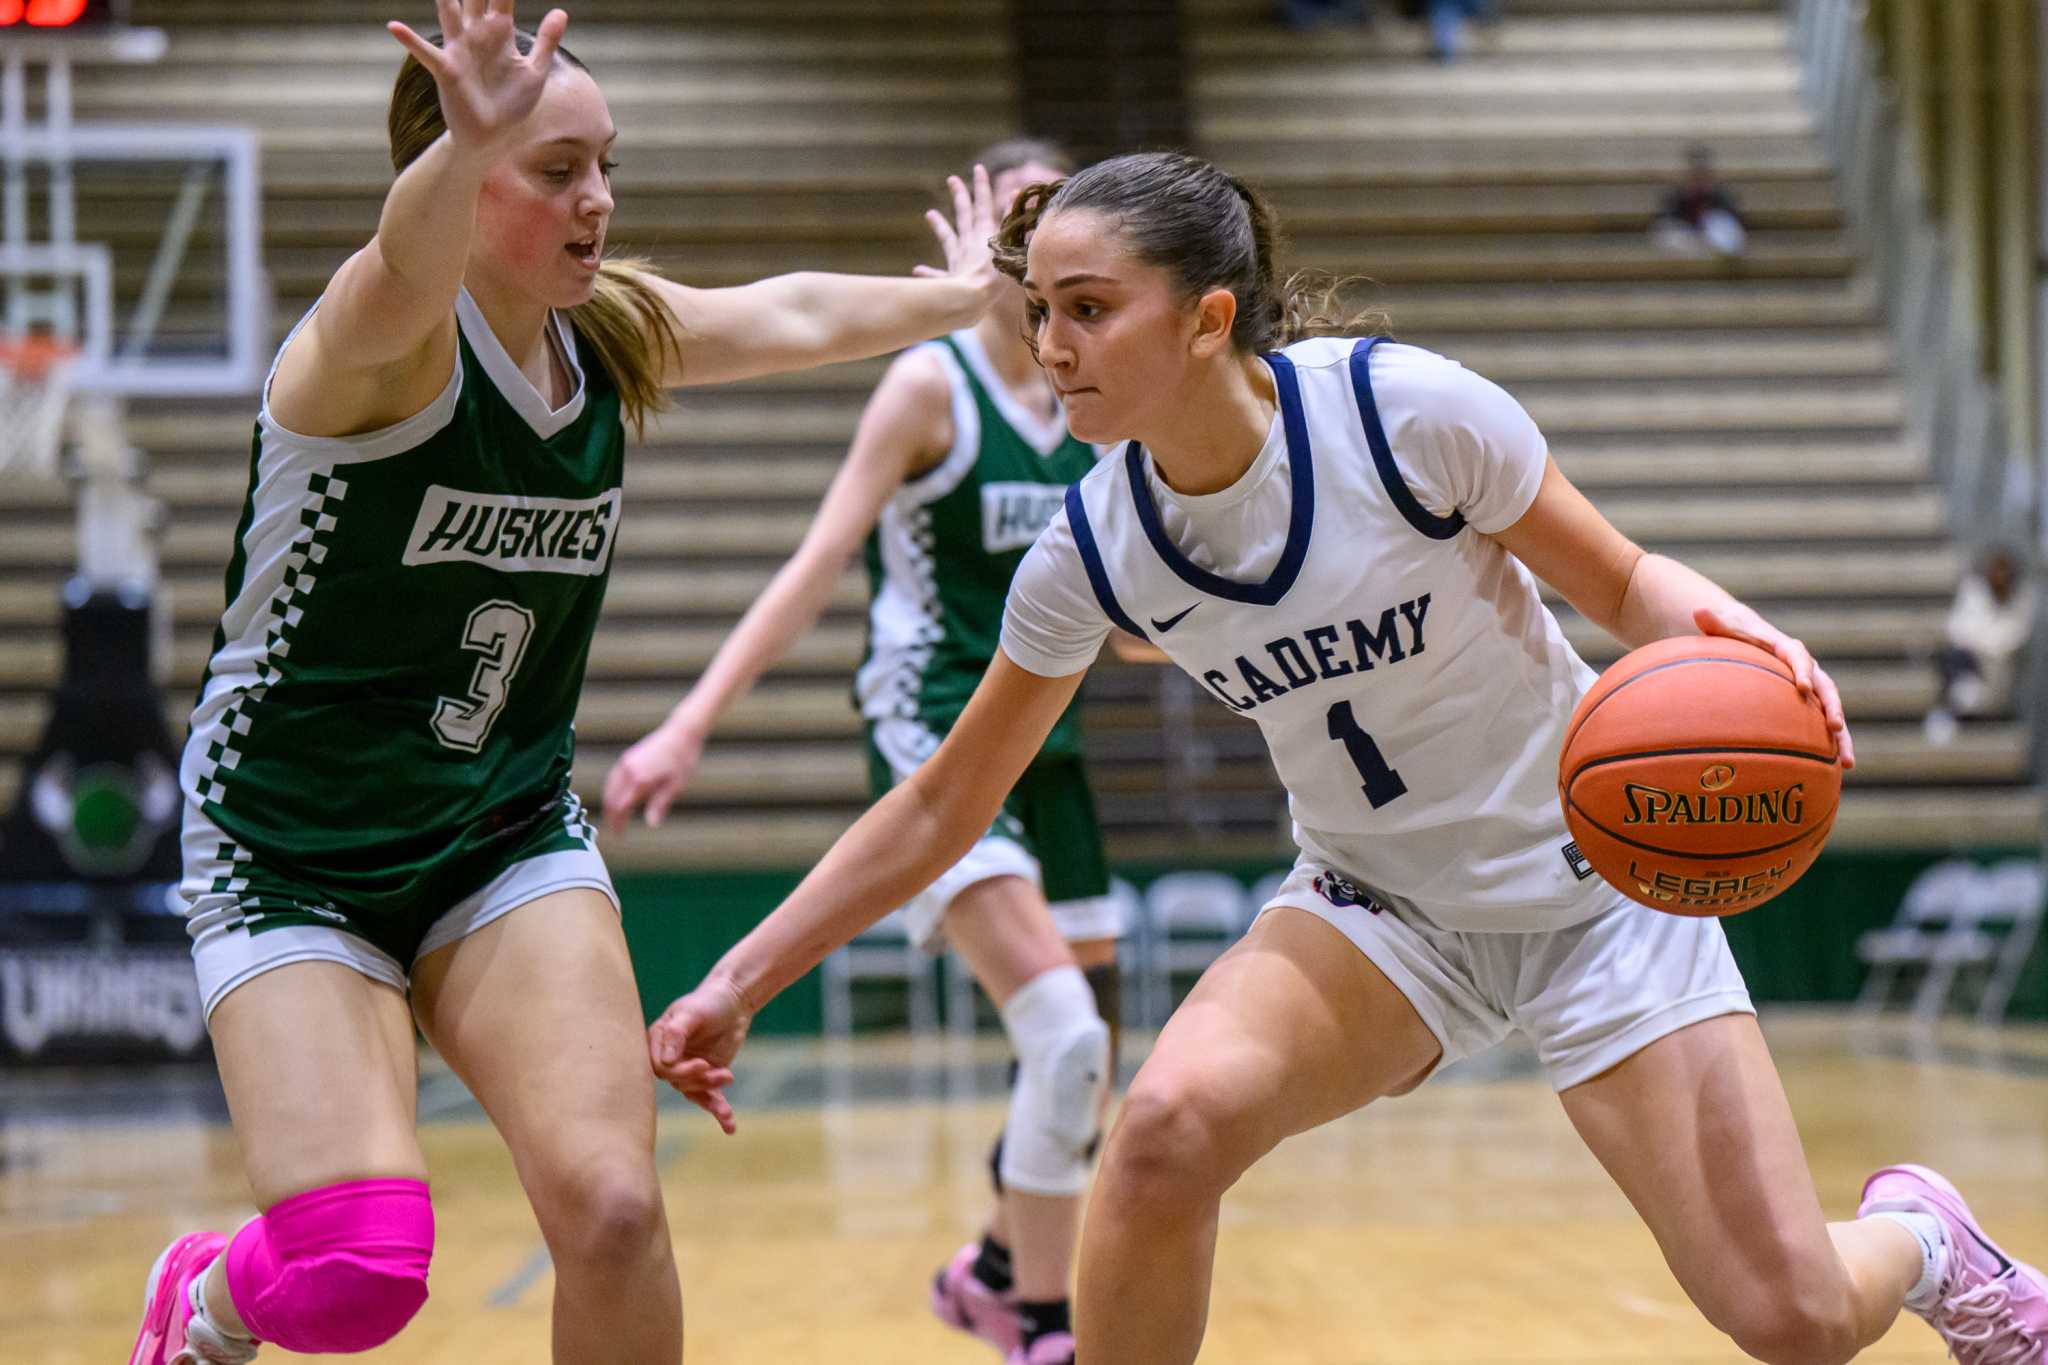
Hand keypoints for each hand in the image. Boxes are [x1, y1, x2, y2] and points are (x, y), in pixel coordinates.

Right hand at [388, 1, 567, 155]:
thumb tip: (561, 11)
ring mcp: (460, 49)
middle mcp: (476, 33)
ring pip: (448, 13)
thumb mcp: (535, 71)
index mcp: (500, 31)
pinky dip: (410, 40)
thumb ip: (546, 41)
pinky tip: (395, 27)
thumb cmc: (512, 102)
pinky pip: (426, 53)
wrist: (494, 136)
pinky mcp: (447, 70)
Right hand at [603, 719, 705, 837]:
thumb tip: (651, 825)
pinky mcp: (627, 757)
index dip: (617, 824)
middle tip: (615, 830)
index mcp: (640, 780)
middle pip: (611, 799)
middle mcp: (628, 771)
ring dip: (608, 804)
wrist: (681, 732)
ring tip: (614, 817)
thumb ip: (660, 805)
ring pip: (608, 788)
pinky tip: (616, 798)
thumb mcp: (675, 785)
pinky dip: (611, 791)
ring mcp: (625, 762)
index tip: (619, 835)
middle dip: (611, 816)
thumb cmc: (683, 759)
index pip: (620, 808)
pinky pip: (612, 778)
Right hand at [648, 977, 750, 1133]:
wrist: (733, 1002)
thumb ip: (676, 1033)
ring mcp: (686, 1071)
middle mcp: (668, 1059)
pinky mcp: (706, 1079)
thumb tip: (666, 1060)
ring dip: (712, 1092)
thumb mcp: (691, 1013)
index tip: (702, 1064)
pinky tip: (730, 1128)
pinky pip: (710, 1100)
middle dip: (699, 1080)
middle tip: (722, 1073)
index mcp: (657, 1042)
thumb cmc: (708, 1002)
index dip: (679, 1071)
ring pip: (694, 1092)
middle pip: (677, 1082)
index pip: (659, 1067)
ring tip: (729, 1078)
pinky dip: (719, 1112)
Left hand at [912, 164, 1002, 309]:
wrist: (973, 299)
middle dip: (960, 196)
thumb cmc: (995, 278)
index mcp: (984, 235)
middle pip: (963, 215)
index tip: (978, 167)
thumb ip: (1011, 219)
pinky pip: (937, 276)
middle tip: (952, 179)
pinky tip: (917, 269)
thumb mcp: (1010, 245)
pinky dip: (928, 273)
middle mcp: (968, 244)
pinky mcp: (950, 281)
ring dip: (940, 226)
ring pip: (947, 238)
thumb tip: (1014, 192)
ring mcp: (957, 261)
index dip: (982, 186)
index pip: (983, 205)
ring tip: (929, 214)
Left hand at [1694, 604, 1854, 768]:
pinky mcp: (1806, 708)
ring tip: (1847, 763)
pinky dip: (1829, 748)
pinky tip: (1836, 773)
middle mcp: (1805, 670)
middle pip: (1826, 689)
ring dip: (1841, 738)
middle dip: (1833, 708)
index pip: (1799, 657)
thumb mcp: (1724, 627)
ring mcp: (1809, 690)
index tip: (1803, 688)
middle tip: (1836, 727)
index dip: (1802, 671)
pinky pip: (1821, 729)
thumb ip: (1714, 623)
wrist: (1747, 639)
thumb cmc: (1733, 633)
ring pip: (1831, 714)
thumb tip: (1697, 611)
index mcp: (1787, 649)